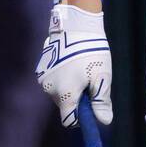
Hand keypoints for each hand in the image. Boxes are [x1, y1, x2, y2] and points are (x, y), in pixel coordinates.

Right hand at [35, 0, 112, 127]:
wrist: (75, 25)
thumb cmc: (91, 52)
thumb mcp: (101, 77)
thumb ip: (101, 101)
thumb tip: (104, 121)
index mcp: (64, 95)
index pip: (68, 120)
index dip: (80, 118)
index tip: (90, 107)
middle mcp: (49, 90)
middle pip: (64, 105)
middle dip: (77, 100)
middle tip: (89, 82)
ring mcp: (43, 79)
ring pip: (59, 93)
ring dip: (69, 88)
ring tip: (81, 70)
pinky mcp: (41, 68)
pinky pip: (54, 81)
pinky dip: (63, 78)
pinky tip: (71, 64)